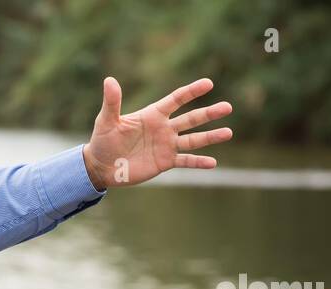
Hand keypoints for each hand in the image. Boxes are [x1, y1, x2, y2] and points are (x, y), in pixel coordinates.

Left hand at [81, 76, 232, 189]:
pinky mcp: (165, 162)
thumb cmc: (103, 140)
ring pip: (193, 139)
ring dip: (210, 137)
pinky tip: (213, 163)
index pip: (176, 100)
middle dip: (209, 114)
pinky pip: (185, 161)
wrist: (101, 166)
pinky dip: (198, 162)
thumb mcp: (107, 120)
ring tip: (228, 132)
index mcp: (153, 115)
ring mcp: (166, 145)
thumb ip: (112, 102)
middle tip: (228, 107)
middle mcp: (164, 128)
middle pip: (191, 119)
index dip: (191, 92)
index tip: (208, 83)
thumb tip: (109, 80)